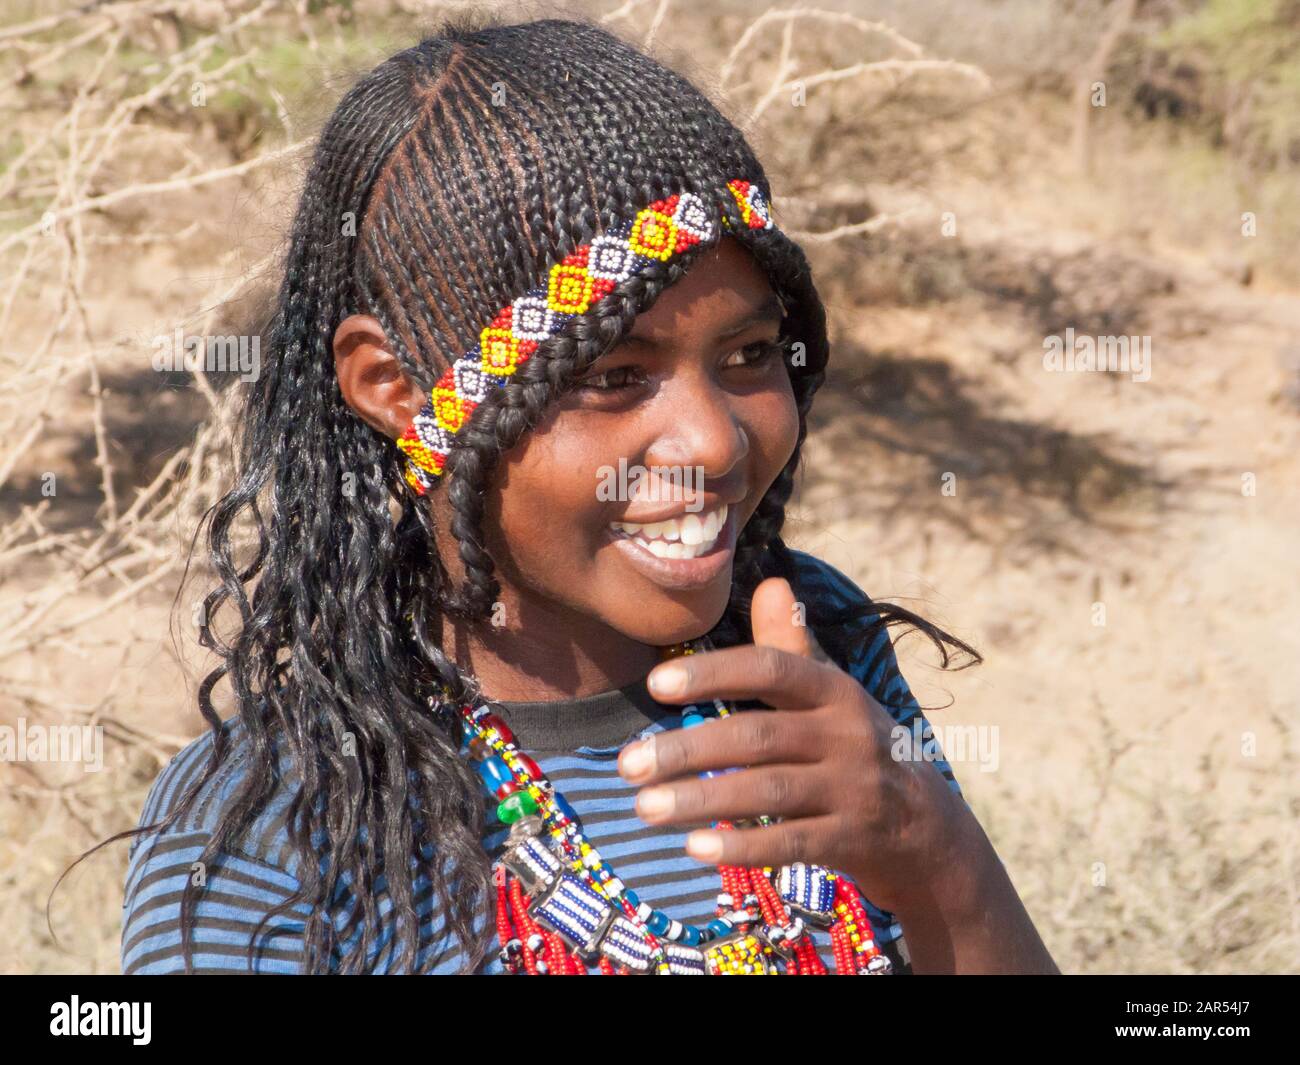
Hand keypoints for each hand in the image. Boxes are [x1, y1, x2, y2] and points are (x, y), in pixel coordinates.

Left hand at [617, 576, 973, 915]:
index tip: (656, 683)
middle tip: (627, 765)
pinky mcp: (854, 840)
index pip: (770, 669)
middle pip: (757, 736)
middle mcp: (847, 734)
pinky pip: (792, 842)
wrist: (926, 828)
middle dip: (687, 750)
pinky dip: (744, 845)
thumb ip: (791, 644)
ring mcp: (854, 790)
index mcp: (833, 690)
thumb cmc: (854, 746)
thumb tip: (770, 582)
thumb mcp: (831, 692)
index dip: (714, 673)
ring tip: (644, 809)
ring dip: (702, 801)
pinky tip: (695, 849)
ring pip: (769, 792)